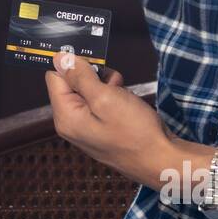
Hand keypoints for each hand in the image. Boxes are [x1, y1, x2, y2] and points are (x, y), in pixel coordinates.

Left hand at [44, 50, 178, 184]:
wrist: (162, 161)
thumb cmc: (135, 132)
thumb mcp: (105, 97)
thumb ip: (79, 76)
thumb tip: (58, 58)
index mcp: (66, 117)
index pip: (55, 77)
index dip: (74, 66)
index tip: (95, 64)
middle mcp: (71, 124)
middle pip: (72, 84)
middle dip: (93, 77)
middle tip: (115, 84)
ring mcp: (87, 128)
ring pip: (89, 91)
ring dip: (107, 86)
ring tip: (124, 95)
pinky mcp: (102, 130)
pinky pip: (101, 104)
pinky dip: (114, 98)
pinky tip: (127, 103)